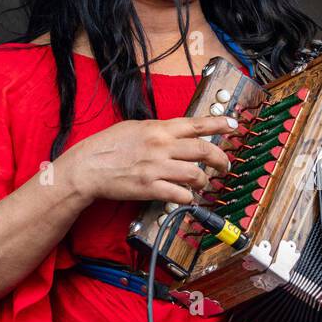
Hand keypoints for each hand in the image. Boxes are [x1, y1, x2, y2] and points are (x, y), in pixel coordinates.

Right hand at [62, 115, 236, 204]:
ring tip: (203, 184)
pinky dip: (188, 198)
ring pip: (195, 175)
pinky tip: (187, 197)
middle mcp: (161, 146)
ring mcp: (156, 167)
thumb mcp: (134, 127)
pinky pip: (180, 194)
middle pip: (203, 150)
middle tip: (226, 165)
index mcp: (158, 129)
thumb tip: (175, 133)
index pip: (196, 124)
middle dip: (220, 159)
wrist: (87, 167)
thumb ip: (157, 130)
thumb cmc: (106, 146)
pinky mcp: (150, 187)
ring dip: (204, 182)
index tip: (234, 126)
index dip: (219, 125)